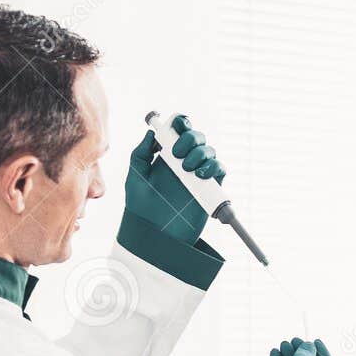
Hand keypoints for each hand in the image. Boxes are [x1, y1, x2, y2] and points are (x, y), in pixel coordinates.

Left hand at [124, 113, 224, 245]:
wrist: (155, 233)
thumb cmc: (141, 207)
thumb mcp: (135, 176)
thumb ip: (140, 153)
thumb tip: (153, 133)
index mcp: (165, 155)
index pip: (178, 131)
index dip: (180, 123)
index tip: (175, 126)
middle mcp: (183, 162)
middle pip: (197, 137)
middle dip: (190, 138)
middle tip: (178, 152)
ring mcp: (197, 175)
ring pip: (209, 151)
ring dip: (201, 154)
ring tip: (187, 169)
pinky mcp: (210, 189)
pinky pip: (219, 169)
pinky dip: (214, 167)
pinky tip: (201, 175)